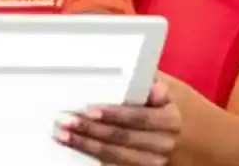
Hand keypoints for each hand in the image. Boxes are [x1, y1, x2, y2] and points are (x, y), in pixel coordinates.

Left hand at [54, 71, 181, 164]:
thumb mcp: (161, 90)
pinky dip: (92, 158)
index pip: (138, 117)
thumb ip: (150, 82)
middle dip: (91, 130)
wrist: (175, 134)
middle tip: (66, 121)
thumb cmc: (158, 105)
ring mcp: (152, 161)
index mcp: (170, 120)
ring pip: (115, 156)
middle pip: (123, 139)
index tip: (90, 110)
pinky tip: (75, 149)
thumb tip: (150, 82)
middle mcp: (163, 144)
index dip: (114, 115)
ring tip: (64, 135)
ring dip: (86, 146)